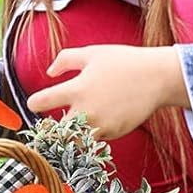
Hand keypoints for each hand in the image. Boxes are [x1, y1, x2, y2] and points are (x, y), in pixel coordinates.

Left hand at [24, 44, 188, 139]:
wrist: (158, 78)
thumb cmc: (122, 62)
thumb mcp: (90, 54)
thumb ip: (64, 60)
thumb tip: (49, 73)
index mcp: (77, 90)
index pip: (43, 102)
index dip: (34, 103)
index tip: (34, 103)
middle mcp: (88, 112)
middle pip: (58, 129)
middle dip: (53, 126)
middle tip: (54, 120)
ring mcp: (103, 126)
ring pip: (77, 138)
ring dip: (73, 132)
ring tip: (75, 122)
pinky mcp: (116, 133)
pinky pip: (96, 139)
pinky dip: (91, 133)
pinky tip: (96, 122)